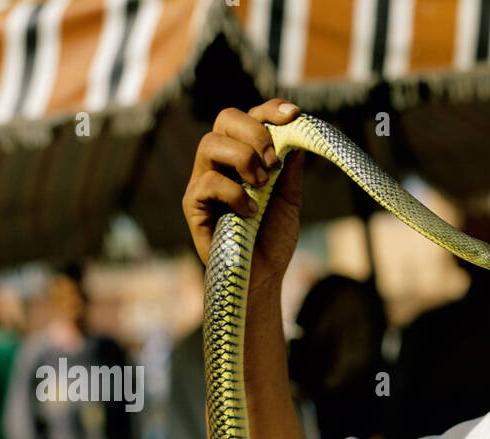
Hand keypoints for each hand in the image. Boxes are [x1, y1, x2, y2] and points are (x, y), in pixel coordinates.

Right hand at [182, 100, 305, 292]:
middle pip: (225, 118)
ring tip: (262, 184)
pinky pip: (208, 184)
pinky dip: (234, 194)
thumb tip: (297, 139)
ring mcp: (204, 180)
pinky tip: (250, 212)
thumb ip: (290, 171)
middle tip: (273, 162)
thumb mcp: (289, 201)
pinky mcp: (193, 205)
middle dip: (254, 132)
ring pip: (210, 144)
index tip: (294, 116)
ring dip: (242, 158)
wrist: (262, 277)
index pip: (250, 118)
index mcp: (244, 155)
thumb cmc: (272, 238)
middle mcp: (221, 162)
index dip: (269, 110)